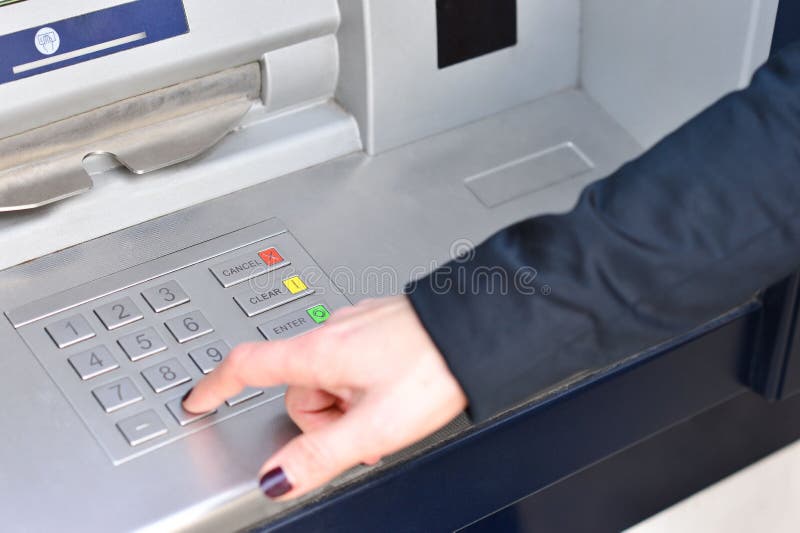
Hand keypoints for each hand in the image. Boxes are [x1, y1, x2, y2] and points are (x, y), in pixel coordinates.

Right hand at [182, 295, 466, 499]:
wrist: (480, 330)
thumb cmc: (433, 367)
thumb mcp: (373, 426)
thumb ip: (319, 455)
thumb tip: (277, 478)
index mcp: (318, 351)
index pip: (247, 365)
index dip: (216, 386)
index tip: (198, 399)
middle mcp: (331, 330)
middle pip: (296, 386)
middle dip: (322, 419)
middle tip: (362, 431)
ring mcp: (356, 325)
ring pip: (327, 377)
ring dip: (347, 404)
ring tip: (386, 411)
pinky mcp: (377, 326)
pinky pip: (352, 361)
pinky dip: (363, 385)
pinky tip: (394, 393)